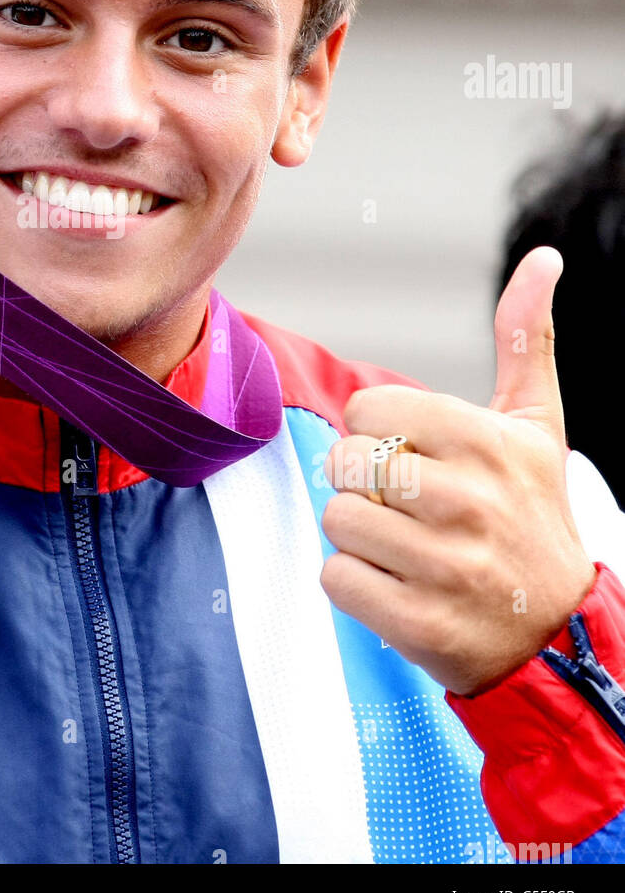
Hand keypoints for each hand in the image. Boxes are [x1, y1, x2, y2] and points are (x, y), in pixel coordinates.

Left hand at [319, 246, 595, 696]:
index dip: (383, 434)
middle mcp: (471, 502)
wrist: (556, 634)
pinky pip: (336, 579)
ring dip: (361, 537)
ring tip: (410, 549)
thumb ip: (527, 339)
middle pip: (345, 463)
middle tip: (413, 508)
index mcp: (489, 442)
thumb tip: (543, 258)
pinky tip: (401, 587)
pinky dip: (356, 585)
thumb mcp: (537, 425)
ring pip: (337, 520)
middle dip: (367, 484)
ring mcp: (447, 567)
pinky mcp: (422, 624)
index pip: (369, 409)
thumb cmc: (532, 514)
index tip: (422, 459)